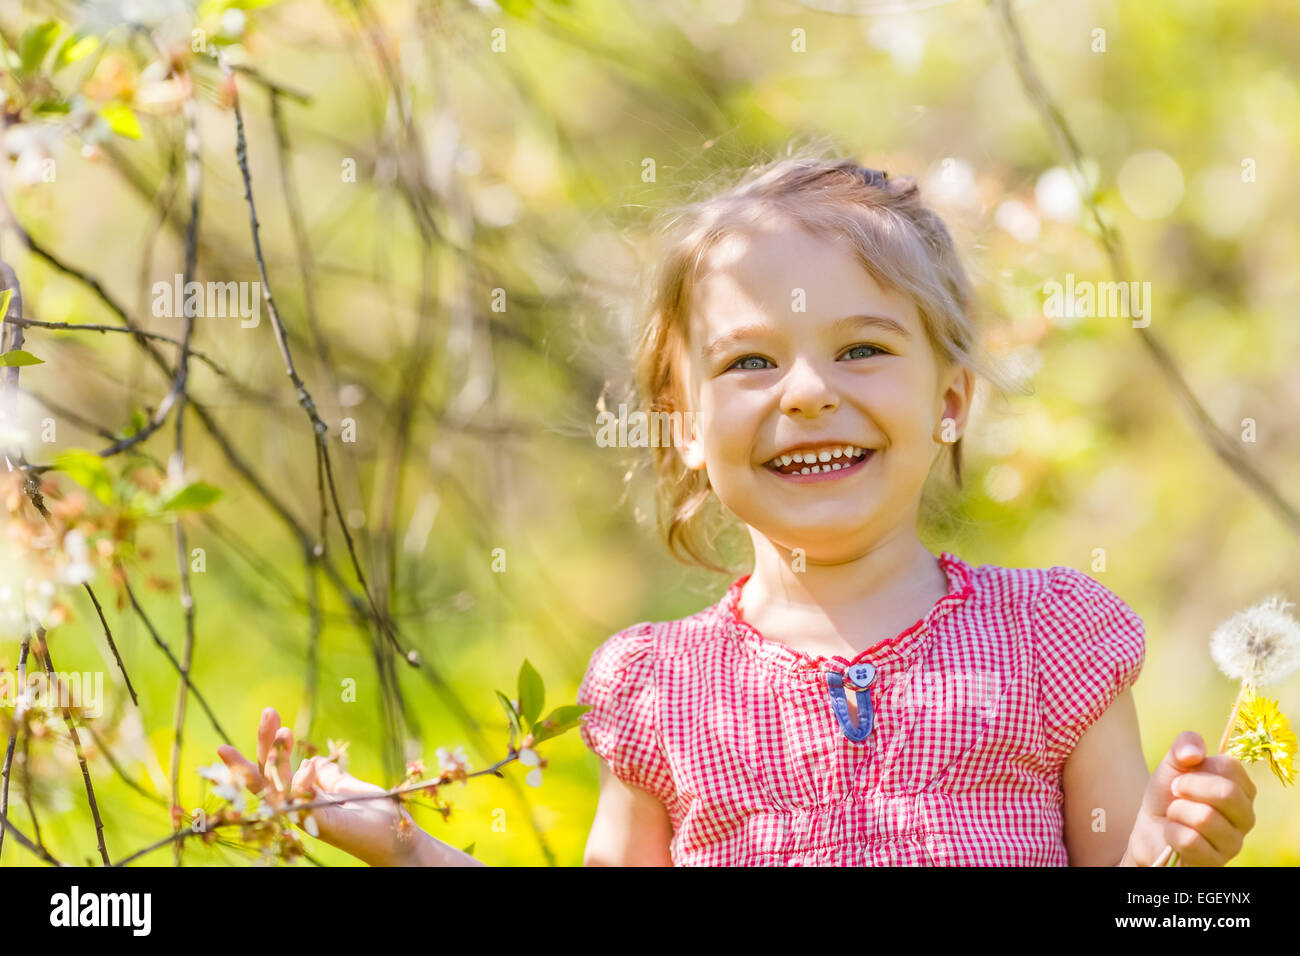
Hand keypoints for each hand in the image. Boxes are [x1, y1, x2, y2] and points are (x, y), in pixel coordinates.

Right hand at [215, 707, 421, 866]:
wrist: (399, 840)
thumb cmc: (374, 816)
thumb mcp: (349, 787)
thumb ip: (329, 776)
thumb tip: (312, 760)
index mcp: (303, 798)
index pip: (274, 770)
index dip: (268, 744)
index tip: (270, 713)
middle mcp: (299, 808)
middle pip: (268, 776)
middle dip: (264, 744)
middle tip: (269, 711)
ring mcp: (308, 817)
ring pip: (277, 789)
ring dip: (276, 759)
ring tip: (284, 731)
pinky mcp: (323, 824)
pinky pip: (303, 804)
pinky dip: (302, 784)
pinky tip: (308, 765)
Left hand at [1126, 731, 1257, 865]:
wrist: (1150, 829)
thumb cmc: (1168, 796)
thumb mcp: (1173, 764)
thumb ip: (1185, 745)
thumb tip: (1195, 753)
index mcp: (1242, 789)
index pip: (1230, 767)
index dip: (1199, 767)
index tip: (1183, 774)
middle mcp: (1246, 816)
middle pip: (1226, 793)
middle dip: (1188, 788)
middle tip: (1175, 793)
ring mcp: (1234, 842)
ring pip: (1205, 818)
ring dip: (1177, 812)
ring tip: (1175, 816)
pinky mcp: (1215, 862)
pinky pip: (1190, 840)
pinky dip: (1172, 833)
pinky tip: (1173, 835)